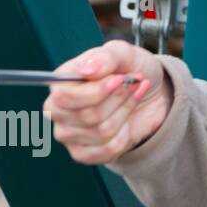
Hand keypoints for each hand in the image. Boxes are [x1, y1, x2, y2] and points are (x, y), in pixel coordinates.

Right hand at [45, 39, 172, 164]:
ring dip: (126, 111)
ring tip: (135, 95)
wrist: (149, 91)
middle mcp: (57, 111)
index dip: (96, 91)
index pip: (64, 97)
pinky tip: (129, 119)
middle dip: (119, 99)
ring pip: (102, 132)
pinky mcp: (84, 153)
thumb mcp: (123, 53)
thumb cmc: (129, 69)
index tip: (120, 79)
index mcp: (59, 84)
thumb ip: (105, 57)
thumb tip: (87, 70)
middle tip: (134, 83)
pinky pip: (108, 149)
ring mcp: (68, 134)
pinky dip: (127, 134)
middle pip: (87, 116)